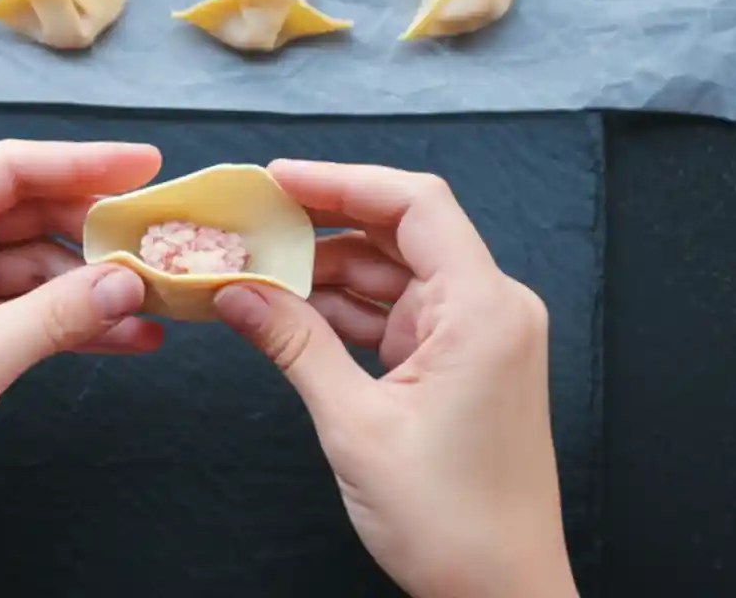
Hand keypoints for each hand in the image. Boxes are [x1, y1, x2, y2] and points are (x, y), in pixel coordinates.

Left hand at [0, 140, 163, 596]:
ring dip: (92, 285)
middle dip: (94, 229)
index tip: (147, 165)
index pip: (6, 170)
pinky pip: (29, 310)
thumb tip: (127, 282)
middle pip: (27, 212)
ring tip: (157, 299)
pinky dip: (73, 322)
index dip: (82, 162)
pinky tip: (127, 336)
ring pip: (35, 265)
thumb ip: (53, 317)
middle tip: (161, 241)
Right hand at [214, 161, 576, 597]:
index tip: (277, 180)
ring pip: (389, 277)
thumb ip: (294, 346)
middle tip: (249, 227)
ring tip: (252, 274)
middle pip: (398, 235)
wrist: (500, 594)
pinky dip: (342, 315)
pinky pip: (393, 317)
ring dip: (323, 276)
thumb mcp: (355, 425)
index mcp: (483, 310)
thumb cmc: (451, 521)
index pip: (414, 204)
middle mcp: (488, 310)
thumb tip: (236, 293)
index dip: (342, 181)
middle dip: (320, 229)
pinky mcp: (456, 365)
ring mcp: (474, 338)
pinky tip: (286, 314)